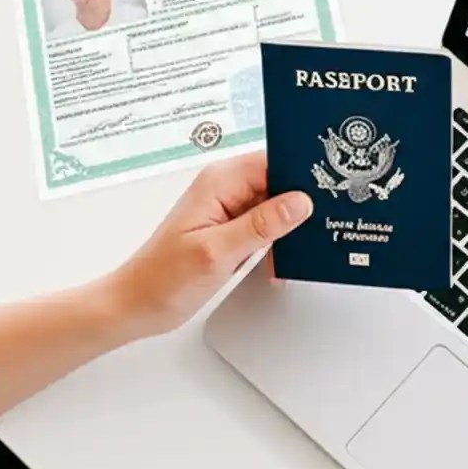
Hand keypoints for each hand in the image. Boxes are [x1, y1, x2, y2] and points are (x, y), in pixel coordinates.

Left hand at [106, 151, 311, 339]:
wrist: (137, 306)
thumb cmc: (163, 279)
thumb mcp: (217, 252)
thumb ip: (261, 225)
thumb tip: (300, 202)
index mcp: (220, 182)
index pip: (274, 161)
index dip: (303, 173)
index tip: (329, 189)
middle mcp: (226, 189)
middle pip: (280, 181)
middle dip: (303, 201)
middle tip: (325, 221)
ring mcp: (231, 209)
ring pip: (278, 205)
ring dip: (292, 225)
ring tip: (308, 244)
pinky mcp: (233, 229)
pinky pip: (268, 225)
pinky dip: (280, 241)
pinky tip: (286, 259)